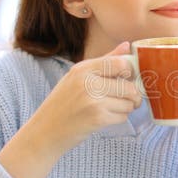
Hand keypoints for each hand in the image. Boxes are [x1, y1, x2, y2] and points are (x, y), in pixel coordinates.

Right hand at [0, 42, 141, 177]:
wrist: (45, 132)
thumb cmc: (63, 103)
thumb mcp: (78, 77)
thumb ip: (105, 61)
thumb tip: (128, 45)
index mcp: (83, 68)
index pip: (120, 63)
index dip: (130, 72)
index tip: (129, 79)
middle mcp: (88, 82)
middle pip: (129, 86)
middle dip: (133, 95)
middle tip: (128, 99)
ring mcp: (93, 100)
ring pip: (129, 102)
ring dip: (126, 108)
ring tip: (112, 108)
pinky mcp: (97, 118)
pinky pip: (123, 116)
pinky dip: (119, 118)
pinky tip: (106, 118)